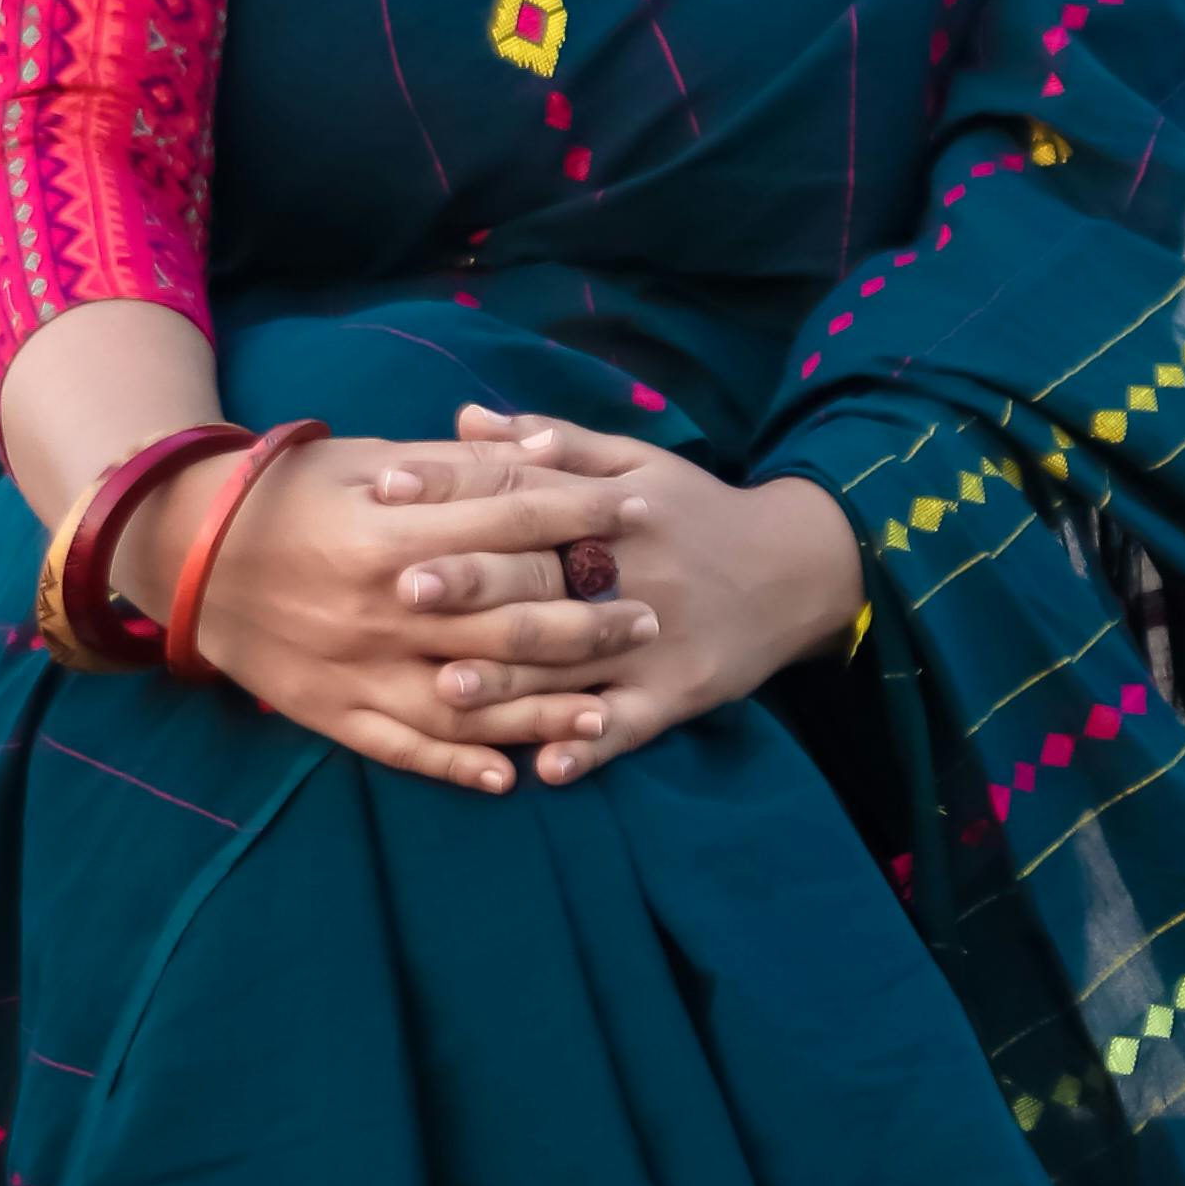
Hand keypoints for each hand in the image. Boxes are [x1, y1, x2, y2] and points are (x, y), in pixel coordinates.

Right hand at [115, 420, 661, 797]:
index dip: (584, 514)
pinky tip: (515, 776)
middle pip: (509, 622)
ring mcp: (358, 669)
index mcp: (396, 536)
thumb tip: (547, 450)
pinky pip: (404, 749)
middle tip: (649, 615)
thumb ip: (460, 468)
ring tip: (609, 708)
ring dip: (545, 709)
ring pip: (470, 701)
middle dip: (590, 619)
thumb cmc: (291, 493)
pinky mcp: (330, 712)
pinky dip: (460, 766)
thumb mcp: (374, 460)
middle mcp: (383, 610)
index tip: (641, 510)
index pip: (514, 524)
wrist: (184, 552)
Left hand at [395, 408, 865, 789]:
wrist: (798, 568)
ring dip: (511, 680)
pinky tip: (545, 768)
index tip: (386, 488)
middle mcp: (630, 573)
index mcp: (611, 512)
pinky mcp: (677, 693)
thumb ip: (550, 443)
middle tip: (401, 591)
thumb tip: (463, 417)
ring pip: (572, 664)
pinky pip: (629, 727)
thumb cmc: (698, 511)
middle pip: (542, 580)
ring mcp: (653, 640)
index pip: (520, 494)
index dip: (453, 488)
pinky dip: (588, 748)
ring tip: (446, 689)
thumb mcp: (634, 462)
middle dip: (471, 585)